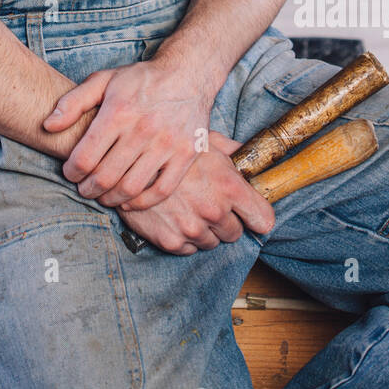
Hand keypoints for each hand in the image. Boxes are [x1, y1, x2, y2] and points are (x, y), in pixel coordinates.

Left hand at [42, 58, 211, 208]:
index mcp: (118, 111)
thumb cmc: (141, 79)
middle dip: (87, 189)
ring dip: (110, 199)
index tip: (69, 172)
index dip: (71, 171)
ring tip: (102, 196)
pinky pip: (161, 191)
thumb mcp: (103, 80)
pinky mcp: (185, 155)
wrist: (188, 74)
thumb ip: (73, 102)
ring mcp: (166, 144)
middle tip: (83, 189)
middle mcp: (143, 129)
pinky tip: (129, 201)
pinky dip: (141, 203)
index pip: (85, 157)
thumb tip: (48, 126)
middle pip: (105, 176)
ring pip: (130, 188)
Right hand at [117, 131, 275, 254]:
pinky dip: (182, 237)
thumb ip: (230, 150)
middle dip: (225, 220)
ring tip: (186, 208)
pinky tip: (172, 217)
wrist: (126, 161)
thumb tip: (245, 153)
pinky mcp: (172, 242)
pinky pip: (188, 249)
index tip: (249, 214)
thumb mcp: (203, 140)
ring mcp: (193, 229)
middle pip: (235, 233)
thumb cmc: (168, 147)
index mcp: (228, 186)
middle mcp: (214, 211)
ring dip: (203, 230)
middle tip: (207, 204)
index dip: (256, 216)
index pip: (263, 219)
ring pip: (211, 242)